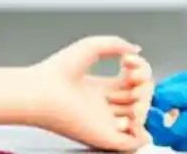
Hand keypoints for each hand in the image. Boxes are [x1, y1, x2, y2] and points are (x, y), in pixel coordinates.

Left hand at [28, 36, 153, 151]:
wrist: (42, 91)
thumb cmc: (57, 70)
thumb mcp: (91, 46)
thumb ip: (116, 43)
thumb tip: (136, 50)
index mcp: (100, 88)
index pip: (131, 84)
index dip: (139, 71)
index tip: (129, 62)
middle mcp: (104, 106)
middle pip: (138, 100)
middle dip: (145, 88)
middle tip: (134, 78)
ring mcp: (105, 123)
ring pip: (139, 120)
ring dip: (144, 107)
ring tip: (135, 97)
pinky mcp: (105, 137)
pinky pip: (133, 143)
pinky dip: (141, 132)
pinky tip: (134, 114)